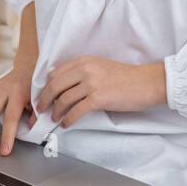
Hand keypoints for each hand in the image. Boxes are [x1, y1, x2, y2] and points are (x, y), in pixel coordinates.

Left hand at [35, 57, 166, 128]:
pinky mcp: (98, 98)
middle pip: (55, 86)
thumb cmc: (125, 77)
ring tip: (54, 118)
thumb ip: (82, 72)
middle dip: (44, 100)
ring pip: (63, 99)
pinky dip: (68, 120)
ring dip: (56, 112)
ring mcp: (91, 84)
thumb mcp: (100, 67)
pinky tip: (66, 124)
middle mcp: (85, 70)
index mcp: (84, 61)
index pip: (55, 73)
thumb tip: (63, 86)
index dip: (45, 86)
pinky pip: (76, 111)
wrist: (146, 83)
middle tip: (40, 109)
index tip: (42, 96)